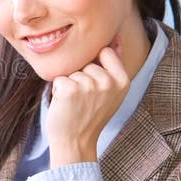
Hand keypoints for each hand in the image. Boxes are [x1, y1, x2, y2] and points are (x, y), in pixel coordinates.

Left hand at [45, 35, 129, 168]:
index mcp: (122, 80)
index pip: (105, 51)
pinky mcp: (69, 89)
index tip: (96, 86)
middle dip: (81, 77)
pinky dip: (57, 90)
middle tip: (84, 100)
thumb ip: (114, 65)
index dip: (95, 65)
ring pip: (72, 70)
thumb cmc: (91, 115)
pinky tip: (65, 105)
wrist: (76, 142)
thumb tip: (114, 38)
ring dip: (69, 84)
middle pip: (86, 61)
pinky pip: (59, 78)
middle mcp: (108, 82)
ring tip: (75, 103)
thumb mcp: (111, 92)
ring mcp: (89, 85)